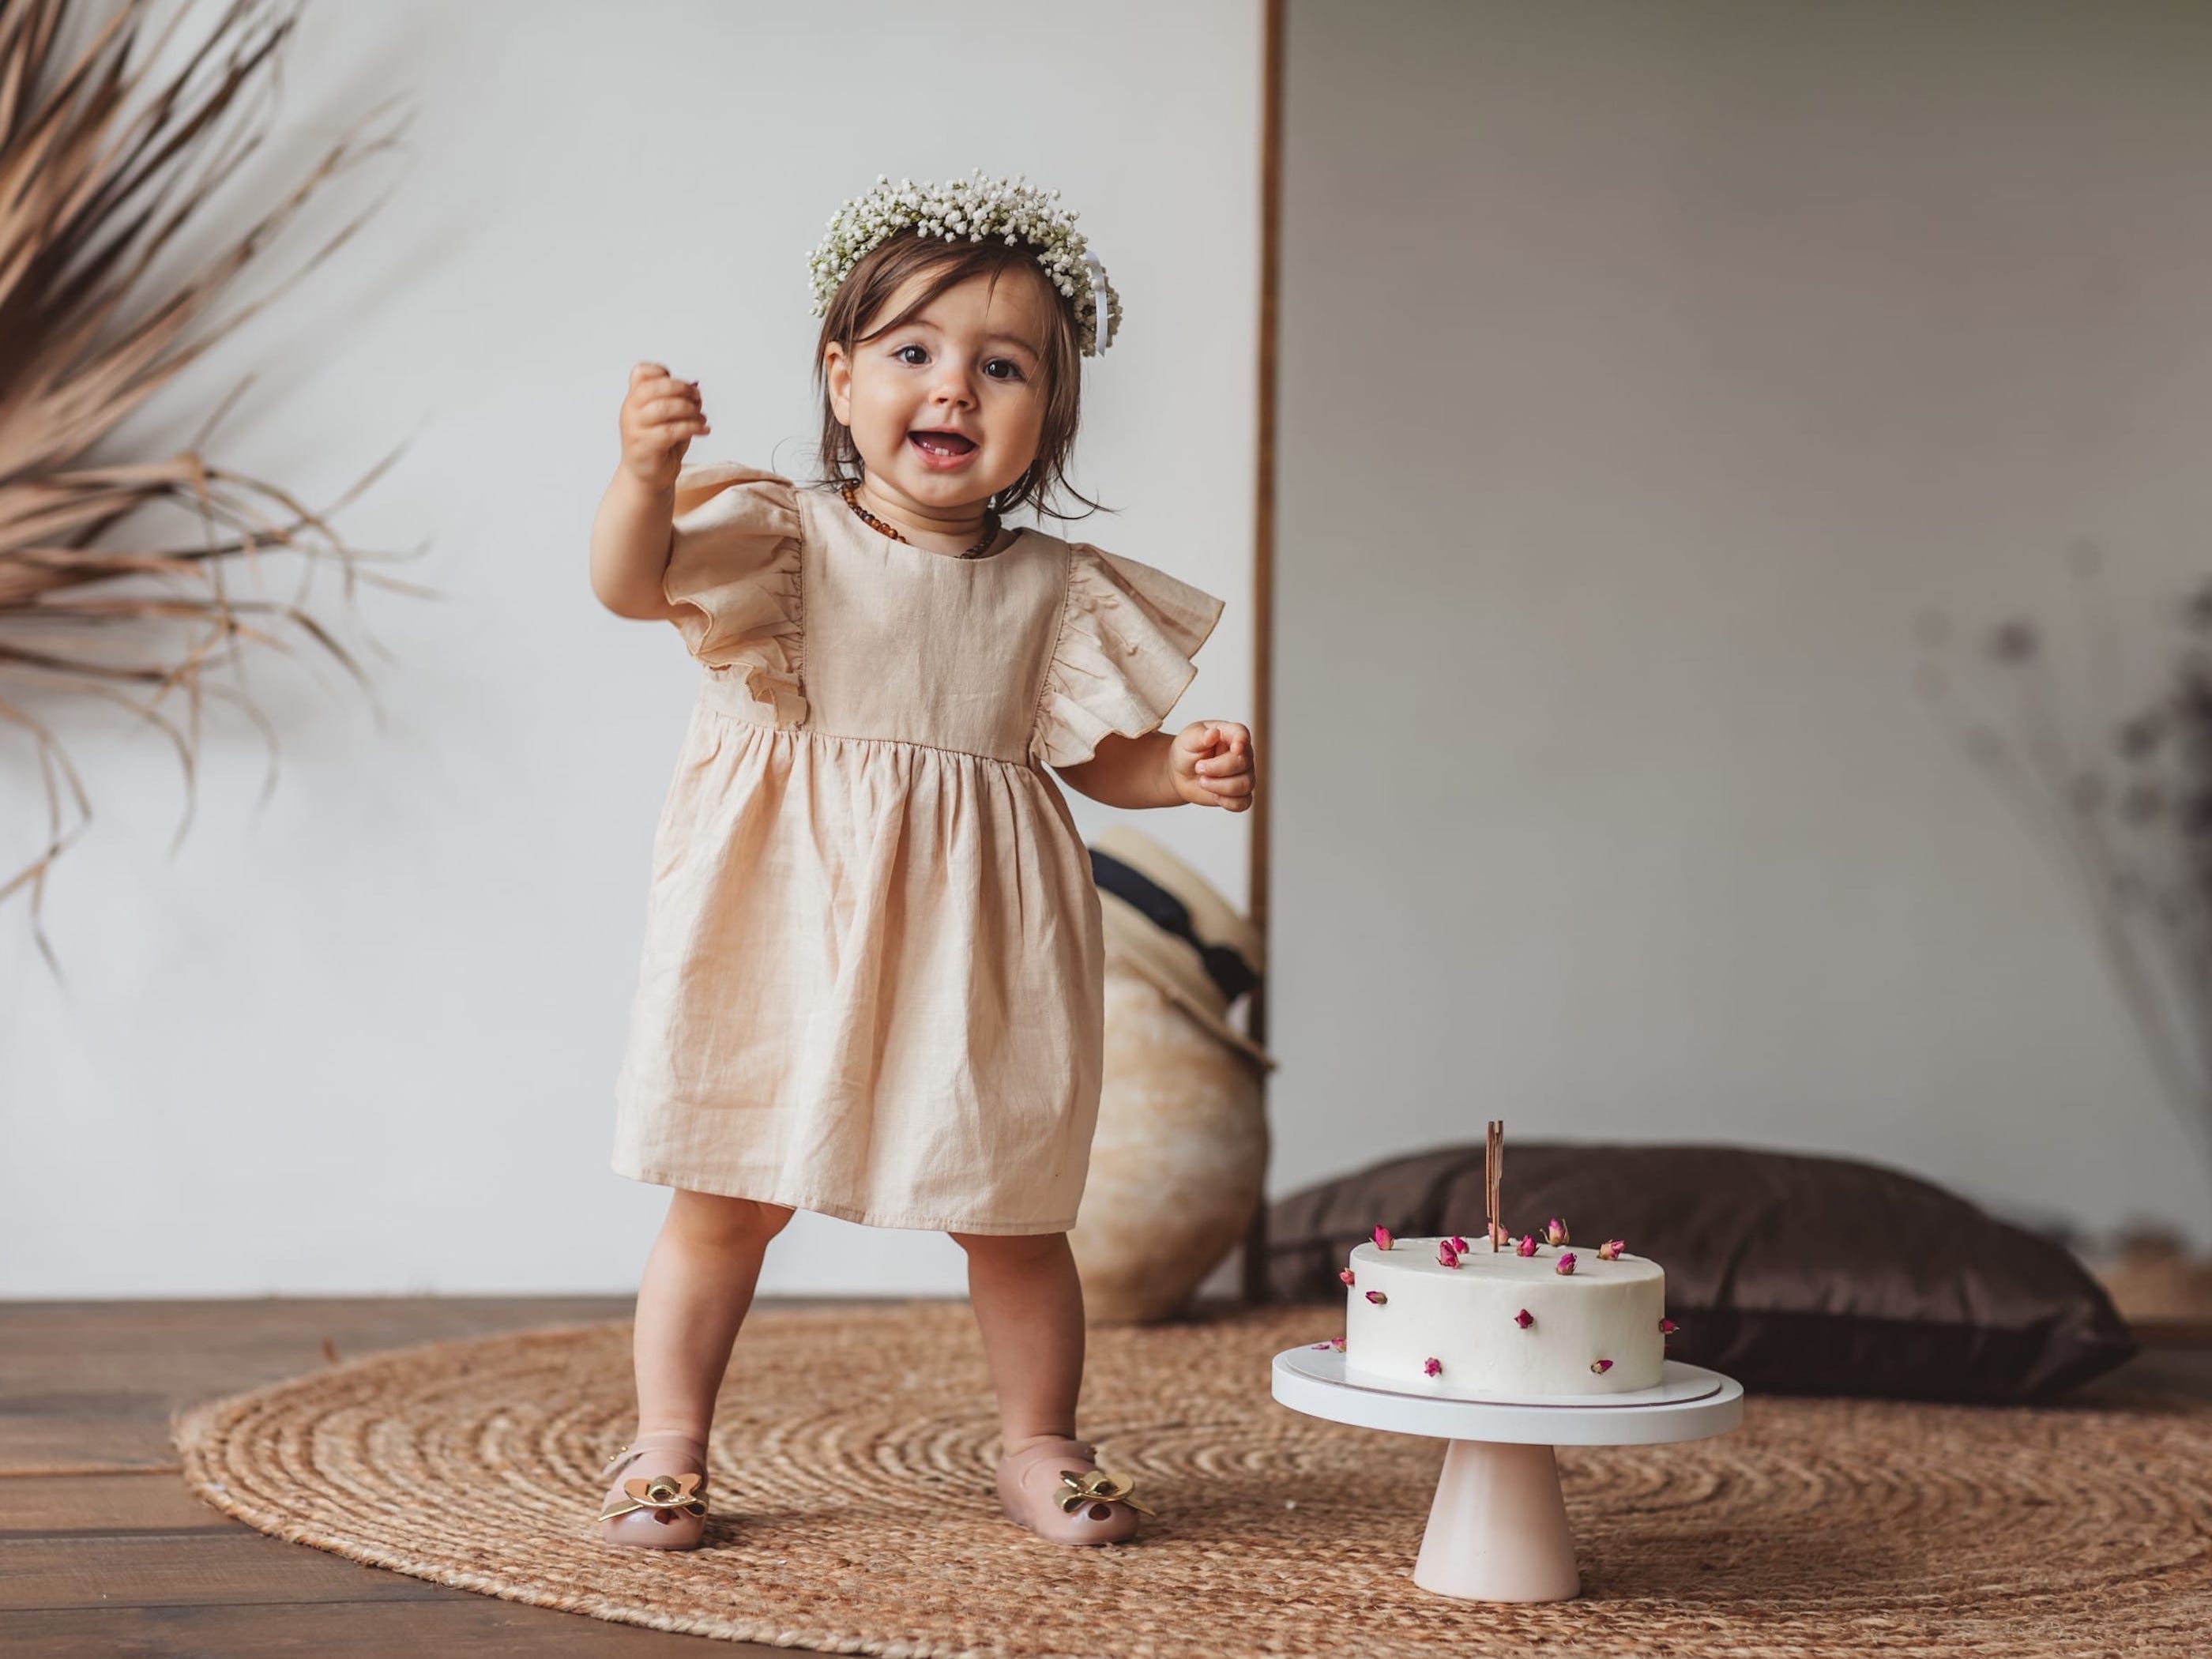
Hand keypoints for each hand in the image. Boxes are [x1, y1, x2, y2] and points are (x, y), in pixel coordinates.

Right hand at [619, 361, 709, 490]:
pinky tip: (703, 430)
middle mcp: (631, 410)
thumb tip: (696, 387)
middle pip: (654, 387)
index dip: (661, 372)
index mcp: (635, 399)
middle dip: (682, 389)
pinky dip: (692, 428)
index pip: (641, 373)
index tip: (681, 386)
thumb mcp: (670, 418)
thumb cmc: (661, 445)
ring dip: (689, 410)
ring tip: (701, 418)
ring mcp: (635, 428)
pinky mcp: (644, 446)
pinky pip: (671, 431)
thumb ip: (679, 401)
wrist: (648, 477)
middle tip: (698, 399)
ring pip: (663, 408)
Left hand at [1168, 720, 1254, 810]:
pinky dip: (1228, 802)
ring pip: (1245, 784)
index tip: (1235, 749)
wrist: (1180, 774)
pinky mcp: (1239, 794)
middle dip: (1218, 768)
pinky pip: (1243, 802)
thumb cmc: (1186, 752)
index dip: (1242, 741)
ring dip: (1220, 786)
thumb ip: (1199, 736)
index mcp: (1229, 734)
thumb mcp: (1187, 740)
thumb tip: (1214, 733)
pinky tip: (1215, 795)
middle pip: (1243, 762)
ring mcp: (1243, 774)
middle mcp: (1241, 753)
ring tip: (1202, 781)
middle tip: (1198, 768)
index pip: (1242, 733)